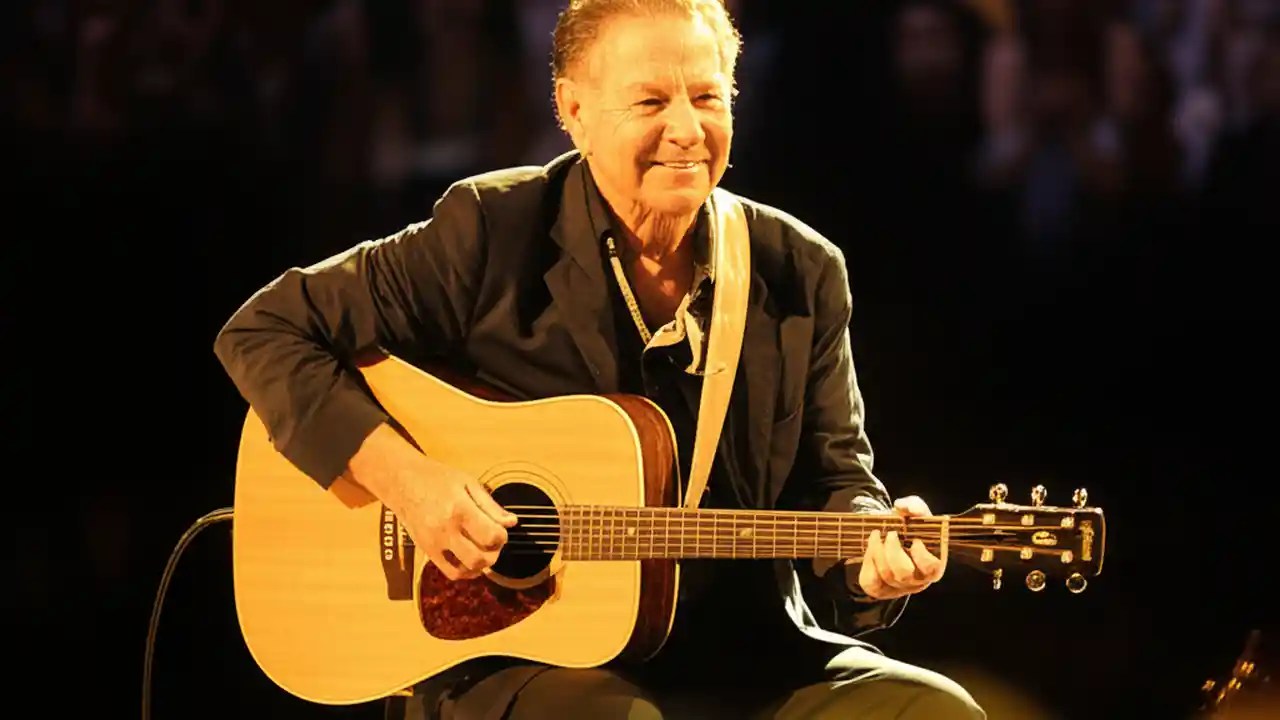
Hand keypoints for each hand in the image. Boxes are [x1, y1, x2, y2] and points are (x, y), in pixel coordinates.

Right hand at [391, 456, 518, 580]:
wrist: (401, 481)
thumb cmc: (435, 478)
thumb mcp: (468, 483)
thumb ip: (491, 505)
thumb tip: (511, 522)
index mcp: (460, 509)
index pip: (491, 536)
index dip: (502, 536)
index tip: (500, 529)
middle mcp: (446, 530)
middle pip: (480, 558)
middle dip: (494, 553)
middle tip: (493, 542)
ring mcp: (434, 543)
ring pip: (465, 570)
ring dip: (480, 565)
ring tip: (482, 550)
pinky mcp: (426, 551)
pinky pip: (450, 572)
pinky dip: (464, 571)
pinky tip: (470, 559)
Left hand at [856, 496, 946, 599]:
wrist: (886, 535)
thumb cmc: (907, 526)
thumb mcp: (913, 513)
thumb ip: (914, 506)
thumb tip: (904, 507)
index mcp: (932, 566)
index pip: (932, 569)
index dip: (922, 555)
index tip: (915, 540)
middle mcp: (917, 581)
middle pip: (904, 573)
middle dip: (893, 551)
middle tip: (891, 533)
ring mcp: (898, 588)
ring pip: (886, 575)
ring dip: (878, 551)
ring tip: (877, 534)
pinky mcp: (880, 589)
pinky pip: (871, 581)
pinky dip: (868, 561)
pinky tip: (872, 546)